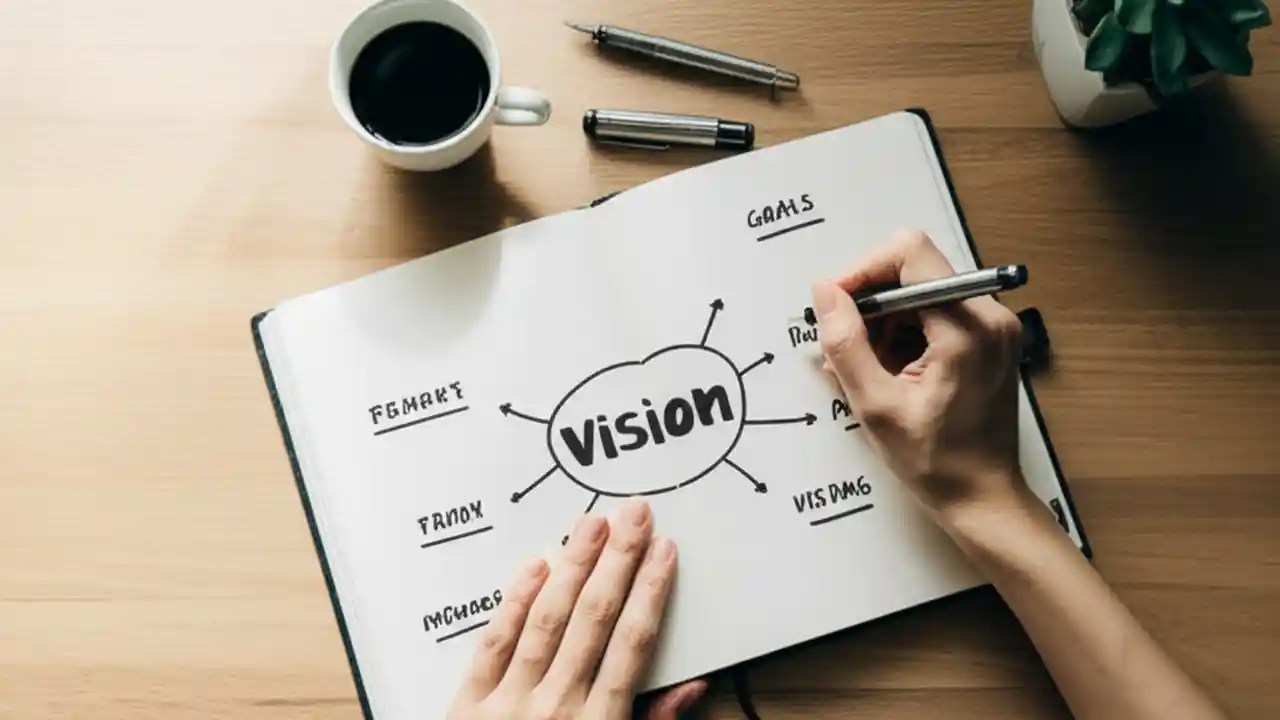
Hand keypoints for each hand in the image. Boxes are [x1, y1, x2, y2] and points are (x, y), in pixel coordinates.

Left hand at [447, 498, 706, 719]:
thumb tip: (691, 687)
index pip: (633, 642)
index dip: (651, 590)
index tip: (666, 551)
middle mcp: (555, 707)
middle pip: (593, 617)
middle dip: (618, 559)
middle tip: (633, 513)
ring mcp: (508, 704)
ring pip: (546, 619)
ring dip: (571, 565)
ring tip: (589, 524)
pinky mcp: (467, 705)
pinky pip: (492, 643)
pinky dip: (513, 602)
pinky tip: (533, 566)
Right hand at [811, 229, 1029, 526]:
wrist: (983, 497)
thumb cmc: (937, 463)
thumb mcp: (876, 406)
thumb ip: (846, 343)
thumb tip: (825, 293)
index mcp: (967, 328)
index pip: (909, 253)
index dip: (863, 271)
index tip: (837, 305)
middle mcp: (990, 316)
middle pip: (915, 269)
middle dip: (872, 302)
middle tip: (850, 348)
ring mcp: (994, 325)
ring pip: (922, 289)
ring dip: (887, 320)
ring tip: (872, 368)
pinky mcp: (990, 337)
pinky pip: (937, 310)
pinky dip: (907, 331)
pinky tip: (893, 370)